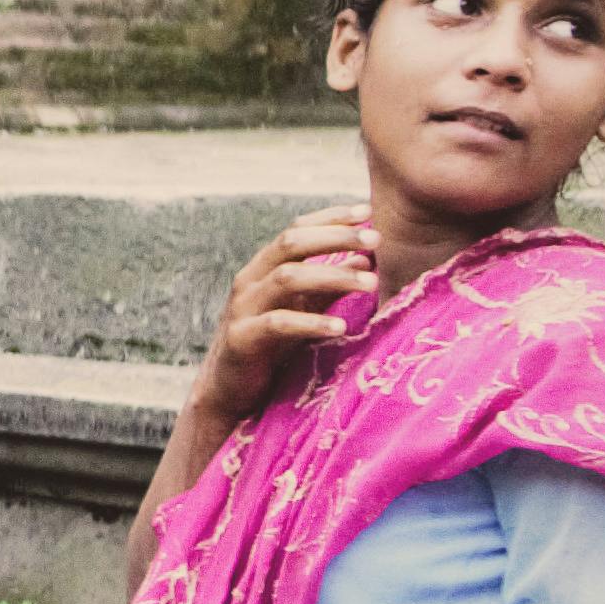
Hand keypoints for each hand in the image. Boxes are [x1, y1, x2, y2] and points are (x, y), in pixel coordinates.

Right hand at [195, 209, 376, 425]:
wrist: (228, 390)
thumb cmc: (270, 347)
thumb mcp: (302, 309)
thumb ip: (328, 284)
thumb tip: (366, 257)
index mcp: (263, 267)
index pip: (297, 229)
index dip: (331, 217)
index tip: (367, 212)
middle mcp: (250, 280)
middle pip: (292, 243)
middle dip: (336, 238)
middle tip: (376, 240)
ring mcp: (243, 308)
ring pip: (288, 278)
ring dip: (332, 276)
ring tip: (370, 282)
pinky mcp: (241, 338)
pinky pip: (279, 323)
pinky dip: (312, 322)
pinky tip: (341, 327)